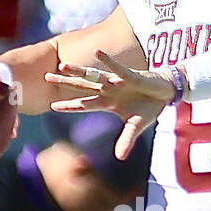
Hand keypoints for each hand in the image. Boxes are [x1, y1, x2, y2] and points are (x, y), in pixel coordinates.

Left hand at [45, 49, 171, 158]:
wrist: (165, 92)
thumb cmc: (149, 107)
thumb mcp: (136, 126)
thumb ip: (126, 140)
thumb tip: (120, 158)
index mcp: (107, 103)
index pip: (84, 105)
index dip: (69, 106)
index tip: (52, 106)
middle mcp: (108, 90)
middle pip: (81, 87)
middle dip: (64, 83)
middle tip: (45, 77)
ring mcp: (116, 82)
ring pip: (93, 76)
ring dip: (78, 71)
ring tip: (62, 66)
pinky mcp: (129, 75)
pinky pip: (116, 68)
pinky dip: (107, 61)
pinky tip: (96, 52)